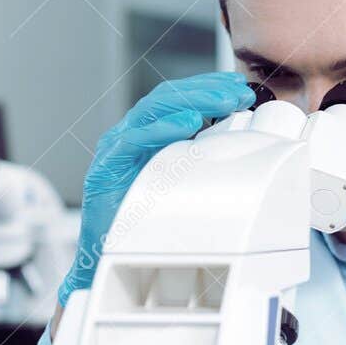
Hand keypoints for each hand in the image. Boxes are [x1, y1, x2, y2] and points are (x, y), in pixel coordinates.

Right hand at [58, 72, 255, 305]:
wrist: (109, 257)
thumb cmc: (144, 224)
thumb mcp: (181, 184)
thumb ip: (199, 161)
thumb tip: (239, 146)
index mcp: (147, 136)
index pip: (177, 100)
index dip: (208, 88)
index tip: (239, 87)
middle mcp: (130, 135)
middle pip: (167, 98)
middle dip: (206, 90)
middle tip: (239, 92)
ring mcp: (116, 148)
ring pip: (153, 110)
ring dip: (193, 102)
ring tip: (224, 102)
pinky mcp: (106, 167)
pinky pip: (134, 140)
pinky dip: (162, 129)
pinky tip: (188, 124)